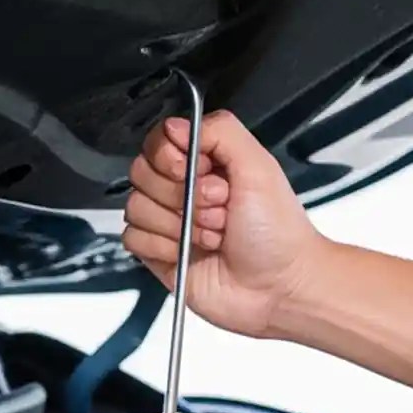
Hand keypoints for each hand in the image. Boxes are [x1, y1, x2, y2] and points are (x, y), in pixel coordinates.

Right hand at [122, 110, 328, 337]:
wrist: (279, 287)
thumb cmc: (278, 234)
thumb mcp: (258, 166)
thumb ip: (220, 132)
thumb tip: (178, 124)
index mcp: (206, 163)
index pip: (159, 142)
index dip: (171, 156)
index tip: (197, 171)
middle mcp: (184, 190)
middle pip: (142, 171)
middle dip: (182, 193)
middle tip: (216, 207)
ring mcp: (170, 222)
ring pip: (136, 205)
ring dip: (178, 223)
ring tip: (212, 235)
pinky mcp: (159, 254)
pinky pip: (133, 238)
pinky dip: (162, 246)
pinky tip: (191, 252)